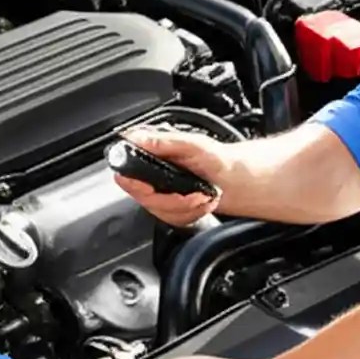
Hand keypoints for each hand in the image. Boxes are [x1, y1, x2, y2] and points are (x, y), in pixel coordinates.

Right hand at [112, 127, 235, 226]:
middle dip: (172, 200)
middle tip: (194, 195)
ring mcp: (160, 193)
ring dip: (186, 209)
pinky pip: (172, 220)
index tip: (148, 188)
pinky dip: (191, 215)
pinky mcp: (170, 207)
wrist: (234, 177)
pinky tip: (202, 204)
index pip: (125, 172)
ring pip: (159, 211)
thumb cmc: (215, 157)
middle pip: (143, 198)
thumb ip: (164, 142)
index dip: (134, 184)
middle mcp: (151, 175)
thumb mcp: (192, 143)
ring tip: (203, 197)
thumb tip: (137, 138)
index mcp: (150, 155)